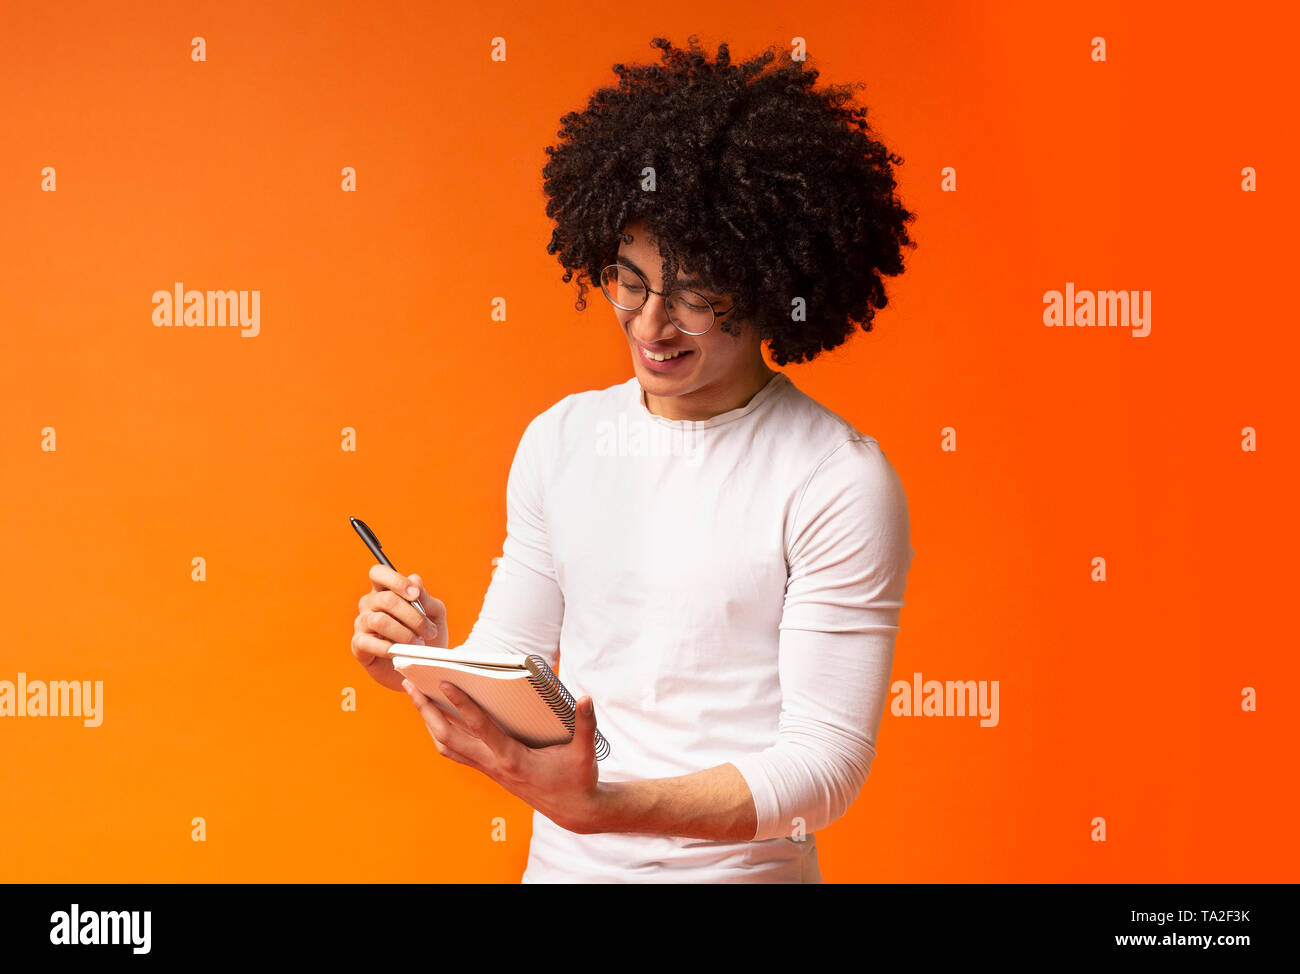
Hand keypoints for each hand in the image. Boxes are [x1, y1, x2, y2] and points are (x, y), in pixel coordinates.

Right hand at [351, 564, 447, 691]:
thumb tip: (415, 580)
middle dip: (414, 617)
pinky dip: (389, 649)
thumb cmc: (427, 636)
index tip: (415, 595)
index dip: (396, 580)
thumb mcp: (435, 614)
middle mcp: (369, 604)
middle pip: (386, 599)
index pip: (378, 572)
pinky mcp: (358, 645)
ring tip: (417, 644)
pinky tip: (400, 653)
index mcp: (385, 590)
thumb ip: (425, 598)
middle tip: (429, 632)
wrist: (422, 667)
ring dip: (404, 634)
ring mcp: (362, 624)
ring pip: (379, 620)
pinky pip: (369, 642)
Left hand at [402, 679, 604, 834]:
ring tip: (416, 696)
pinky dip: (440, 733)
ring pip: (446, 746)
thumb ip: (585, 724)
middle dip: (427, 711)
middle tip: (410, 685)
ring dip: (428, 722)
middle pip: (449, 737)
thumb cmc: (577, 778)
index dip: (461, 705)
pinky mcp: (488, 770)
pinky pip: (455, 752)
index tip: (444, 683)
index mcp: (514, 759)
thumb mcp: (584, 752)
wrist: (572, 810)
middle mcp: (495, 765)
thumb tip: (585, 699)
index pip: (481, 728)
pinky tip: (436, 717)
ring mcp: (488, 769)